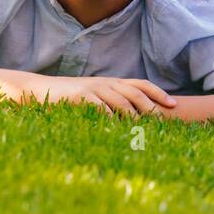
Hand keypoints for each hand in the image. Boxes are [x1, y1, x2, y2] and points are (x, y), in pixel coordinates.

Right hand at [25, 74, 176, 116]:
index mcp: (111, 82)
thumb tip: (131, 116)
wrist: (40, 89)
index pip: (140, 84)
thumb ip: (111, 102)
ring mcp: (94, 89)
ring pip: (121, 102)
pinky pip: (101, 109)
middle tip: (165, 122)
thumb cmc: (69, 96)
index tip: (173, 104)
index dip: (158, 93)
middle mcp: (106, 83)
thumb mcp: (93, 95)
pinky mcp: (81, 98)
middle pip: (135, 94)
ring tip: (146, 130)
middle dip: (152, 108)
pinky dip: (111, 119)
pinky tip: (119, 131)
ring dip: (135, 117)